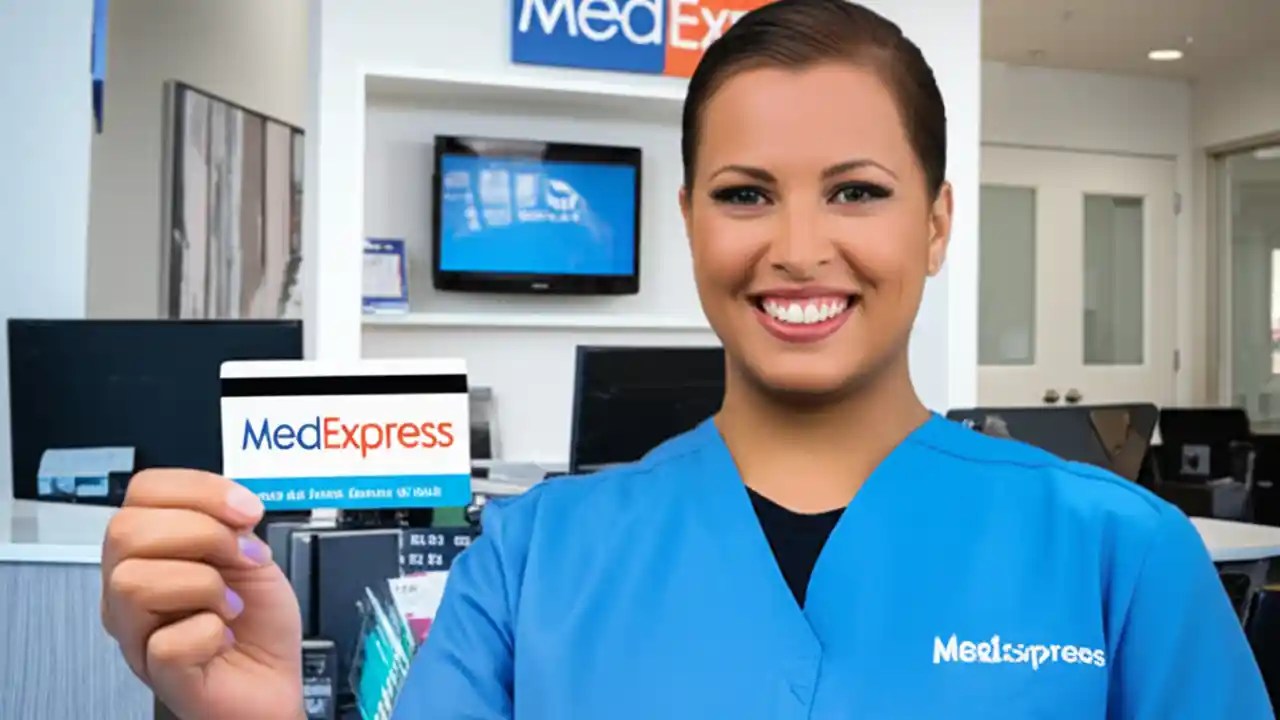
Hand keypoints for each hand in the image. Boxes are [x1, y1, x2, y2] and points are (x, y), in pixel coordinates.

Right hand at [102, 470, 303, 719]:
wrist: (274, 680)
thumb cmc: (257, 624)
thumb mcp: (252, 556)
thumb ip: (232, 525)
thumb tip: (227, 507)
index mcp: (151, 549)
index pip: (144, 490)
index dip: (201, 489)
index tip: (248, 511)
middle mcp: (130, 586)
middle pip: (126, 529)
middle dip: (203, 533)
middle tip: (242, 558)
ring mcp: (135, 630)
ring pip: (132, 581)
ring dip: (203, 585)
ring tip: (229, 604)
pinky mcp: (155, 671)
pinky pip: (166, 642)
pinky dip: (210, 633)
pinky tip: (221, 637)